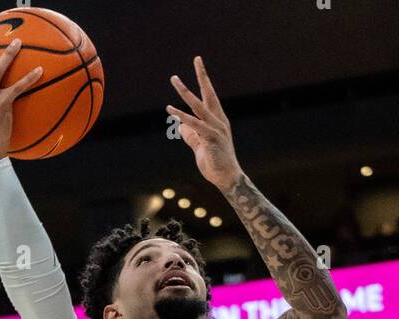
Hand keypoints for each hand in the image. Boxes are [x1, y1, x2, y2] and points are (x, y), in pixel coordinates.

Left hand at [167, 56, 242, 191]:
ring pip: (198, 105)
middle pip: (209, 93)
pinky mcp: (211, 138)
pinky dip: (181, 116)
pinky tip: (170, 109)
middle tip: (197, 58)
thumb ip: (191, 135)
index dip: (204, 80)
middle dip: (202, 75)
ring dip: (185, 91)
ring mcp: (216, 128)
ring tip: (174, 79)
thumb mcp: (201, 147)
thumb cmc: (215, 164)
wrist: (227, 179)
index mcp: (218, 121)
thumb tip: (181, 125)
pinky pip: (194, 124)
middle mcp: (219, 121)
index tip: (199, 64)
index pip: (210, 96)